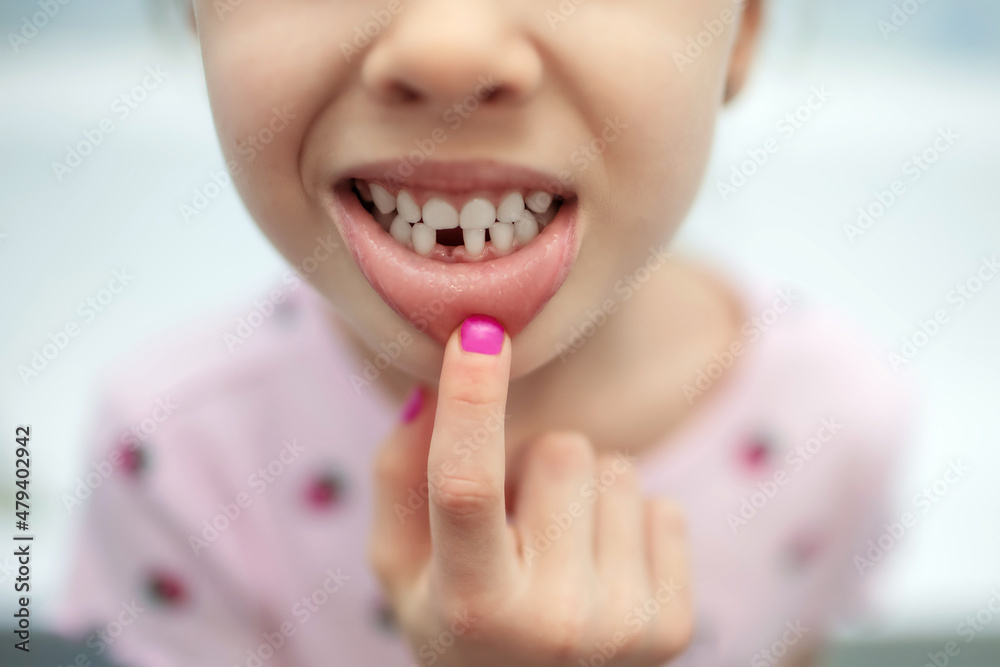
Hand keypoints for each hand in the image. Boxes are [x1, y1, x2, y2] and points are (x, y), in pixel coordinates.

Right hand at [369, 316, 693, 666]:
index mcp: (469, 604)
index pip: (466, 486)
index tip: (478, 330)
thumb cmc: (453, 620)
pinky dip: (627, 525)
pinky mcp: (674, 628)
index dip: (471, 402)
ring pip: (618, 472)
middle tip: (518, 521)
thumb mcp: (401, 563)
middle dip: (536, 465)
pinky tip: (598, 571)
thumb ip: (401, 475)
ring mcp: (621, 629)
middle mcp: (552, 623)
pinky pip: (662, 506)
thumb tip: (436, 383)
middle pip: (562, 451)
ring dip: (585, 494)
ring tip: (558, 551)